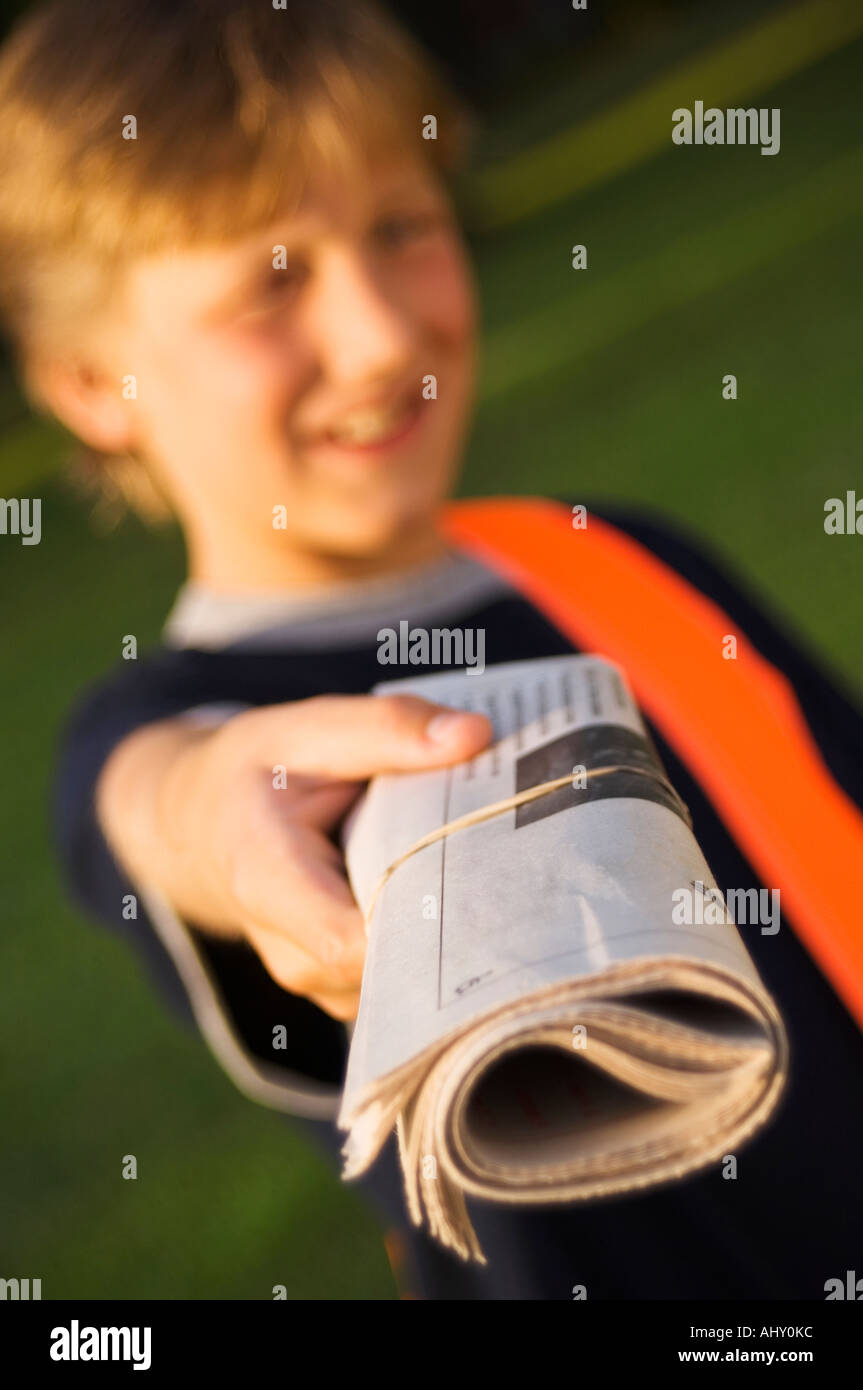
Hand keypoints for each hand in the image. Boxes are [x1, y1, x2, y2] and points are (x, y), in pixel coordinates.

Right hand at [97, 695, 491, 1019]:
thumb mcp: (306, 729)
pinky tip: (465, 890)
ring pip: (410, 985)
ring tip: (493, 871)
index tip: (494, 877)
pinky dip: (441, 939)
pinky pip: (408, 982)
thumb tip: (475, 735)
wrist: (202, 825)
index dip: (423, 923)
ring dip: (455, 934)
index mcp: (266, 880)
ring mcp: (320, 982)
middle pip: (394, 971)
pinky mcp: (348, 988)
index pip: (348, 941)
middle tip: (520, 867)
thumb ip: (386, 729)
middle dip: (460, 925)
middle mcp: (291, 954)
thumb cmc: (257, 772)